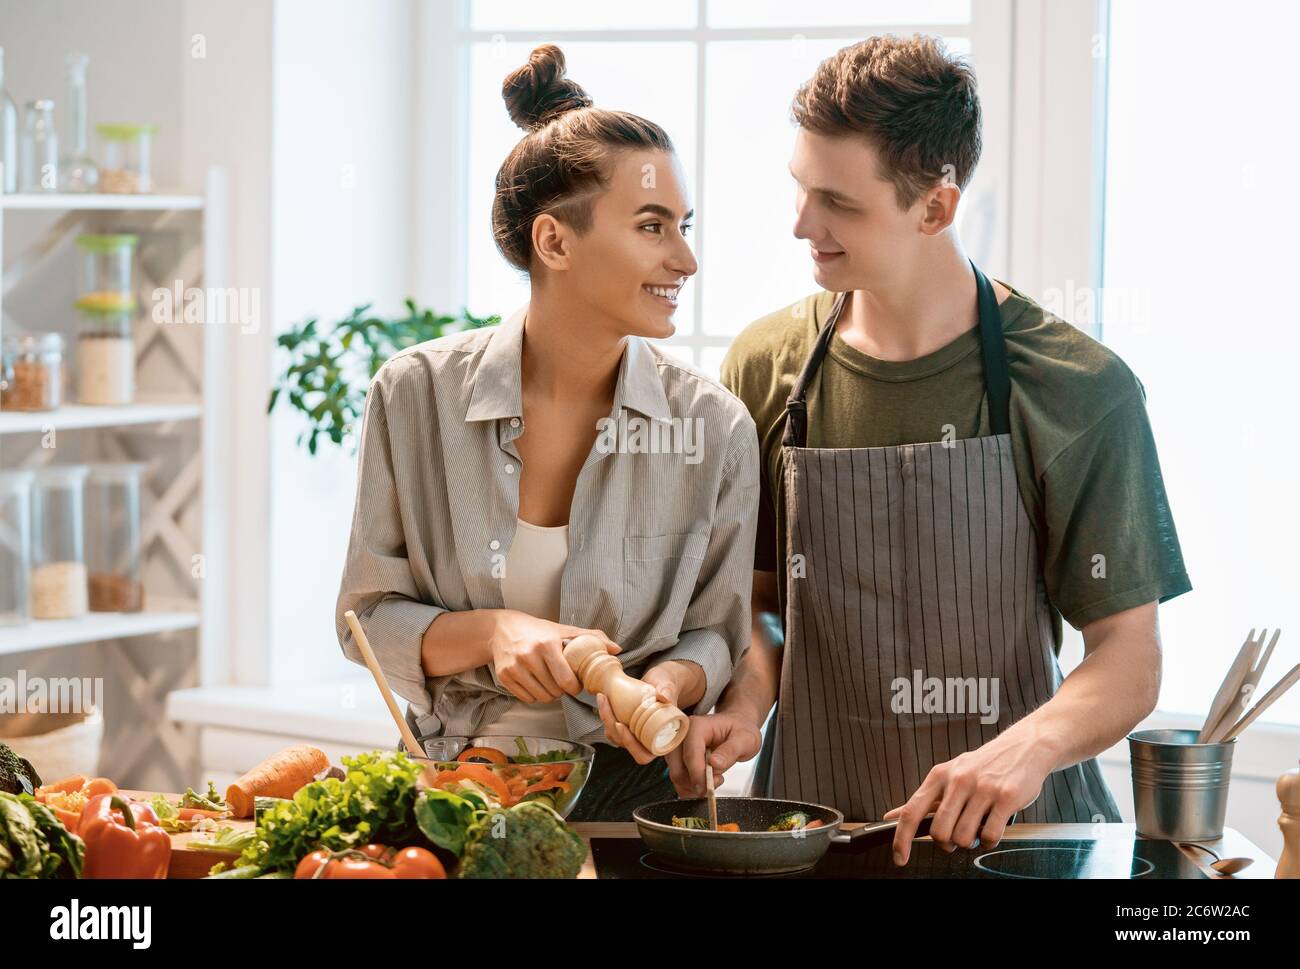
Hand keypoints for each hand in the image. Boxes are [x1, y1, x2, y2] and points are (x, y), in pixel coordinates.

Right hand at [489, 610, 619, 703]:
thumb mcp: (564, 630)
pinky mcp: (503, 676)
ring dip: (549, 694)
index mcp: (547, 644)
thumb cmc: (538, 631)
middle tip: (561, 681)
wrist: (501, 629)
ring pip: (541, 697)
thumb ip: (591, 638)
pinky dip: (534, 695)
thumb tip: (617, 649)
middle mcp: (529, 655)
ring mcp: (514, 667)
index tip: (575, 682)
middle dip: (562, 690)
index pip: (566, 680)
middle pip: (555, 691)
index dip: (574, 686)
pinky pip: (527, 698)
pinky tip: (535, 682)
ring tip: (549, 681)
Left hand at [593, 660, 700, 763]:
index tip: (621, 725)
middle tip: (606, 704)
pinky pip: (612, 727)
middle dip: (611, 726)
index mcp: (661, 740)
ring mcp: (635, 734)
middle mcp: (647, 741)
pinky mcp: (626, 725)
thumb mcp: (669, 685)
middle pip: (625, 745)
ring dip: (606, 719)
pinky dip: (605, 715)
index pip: (643, 755)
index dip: (631, 745)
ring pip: (615, 736)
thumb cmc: (667, 685)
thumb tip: (665, 697)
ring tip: (603, 698)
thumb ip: (669, 690)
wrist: (660, 680)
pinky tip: (604, 700)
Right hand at [664, 711, 762, 797]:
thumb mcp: (744, 740)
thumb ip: (730, 751)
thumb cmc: (740, 731)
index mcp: (697, 726)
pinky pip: (679, 780)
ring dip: (694, 786)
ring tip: (715, 778)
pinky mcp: (678, 759)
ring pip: (676, 776)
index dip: (698, 774)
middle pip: (677, 768)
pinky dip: (691, 788)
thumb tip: (714, 763)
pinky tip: (706, 781)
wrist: (736, 728)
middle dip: (695, 782)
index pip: (690, 754)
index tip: (709, 787)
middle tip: (716, 782)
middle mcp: (682, 735)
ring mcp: (678, 747)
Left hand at [882, 727, 1055, 865]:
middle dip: (947, 843)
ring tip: (977, 828)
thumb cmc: (983, 765)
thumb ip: (922, 799)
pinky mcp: (1005, 798)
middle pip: (939, 832)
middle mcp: (958, 780)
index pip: (911, 812)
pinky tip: (992, 829)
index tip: (900, 858)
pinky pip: (990, 836)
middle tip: (956, 837)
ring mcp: (982, 788)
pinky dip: (989, 841)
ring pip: (964, 838)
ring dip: (970, 842)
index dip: (902, 839)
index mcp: (939, 775)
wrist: (1024, 747)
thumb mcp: (949, 774)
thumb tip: (890, 817)